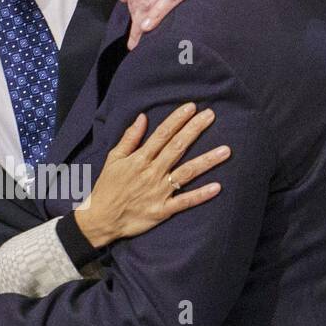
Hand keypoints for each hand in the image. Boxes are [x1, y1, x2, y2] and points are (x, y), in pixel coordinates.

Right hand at [74, 104, 229, 246]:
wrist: (100, 219)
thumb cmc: (106, 188)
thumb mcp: (113, 159)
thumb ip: (129, 138)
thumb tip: (143, 117)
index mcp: (140, 159)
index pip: (162, 134)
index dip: (177, 119)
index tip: (192, 107)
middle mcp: (152, 172)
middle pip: (177, 147)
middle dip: (195, 130)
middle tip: (211, 116)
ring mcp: (159, 192)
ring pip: (187, 173)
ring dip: (207, 161)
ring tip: (226, 150)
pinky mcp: (162, 210)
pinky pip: (184, 202)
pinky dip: (200, 195)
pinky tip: (217, 187)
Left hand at [119, 0, 290, 48]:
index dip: (130, 10)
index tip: (131, 26)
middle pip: (137, 0)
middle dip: (132, 24)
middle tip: (133, 44)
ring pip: (147, 3)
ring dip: (139, 27)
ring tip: (137, 46)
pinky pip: (166, 0)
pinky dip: (155, 15)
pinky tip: (147, 29)